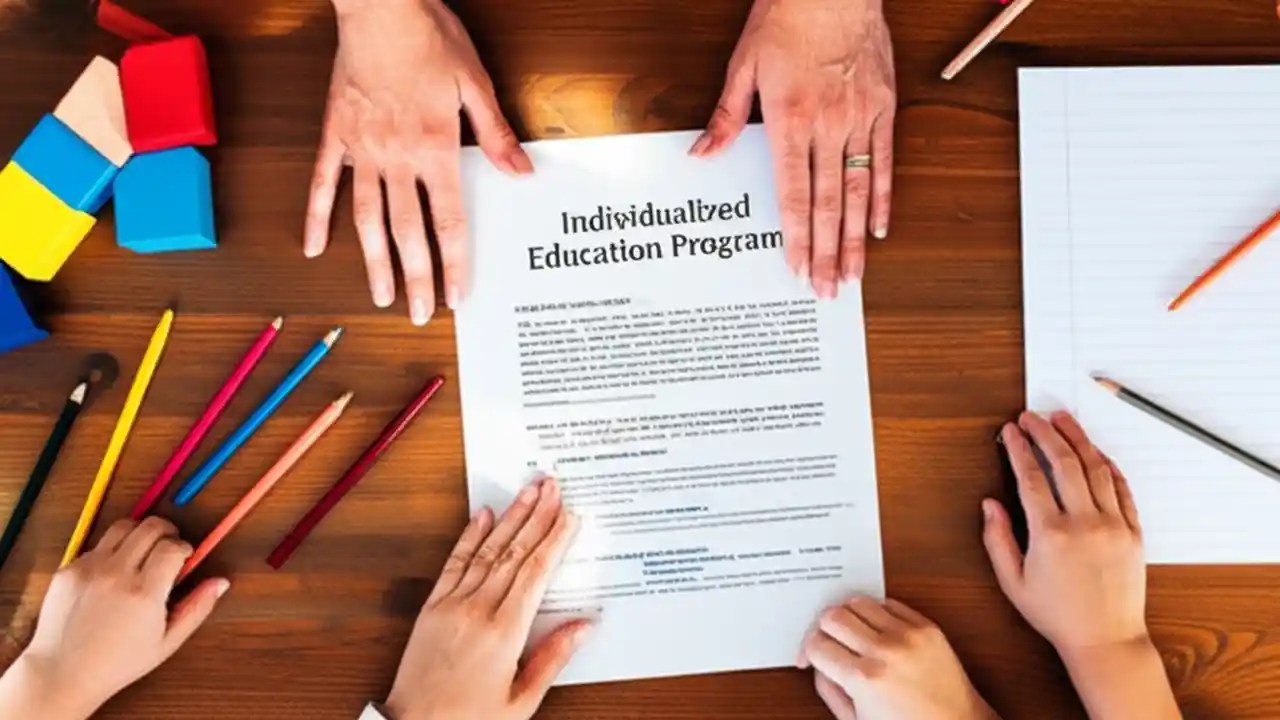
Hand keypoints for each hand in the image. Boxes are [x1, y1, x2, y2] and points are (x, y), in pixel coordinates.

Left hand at [0, 518, 227, 718]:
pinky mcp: (68, 570)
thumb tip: (220, 582)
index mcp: (144, 594)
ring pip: (123, 526)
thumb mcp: (167, 642)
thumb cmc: (117, 663)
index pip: (172, 546)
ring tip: (142, 550)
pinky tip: (113, 574)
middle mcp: (116, 575)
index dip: (184, 546)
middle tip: (168, 546)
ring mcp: (89, 569)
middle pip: (150, 527)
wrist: (63, 673)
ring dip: (139, 533)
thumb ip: (197, 608)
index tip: (184, 556)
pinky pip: (97, 546)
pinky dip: (111, 552)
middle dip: (167, 531)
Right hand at [306, 0, 531, 325]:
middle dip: (415, 278)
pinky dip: (317, 217)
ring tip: (379, 296)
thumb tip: (521, 173)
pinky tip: (313, 247)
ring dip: (373, 262)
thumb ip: (495, 134)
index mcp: (435, 147)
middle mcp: (396, 156)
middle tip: (420, 314)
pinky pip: (322, 183)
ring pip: (366, 218)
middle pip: (406, 232)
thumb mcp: (475, 82)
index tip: (457, 295)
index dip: (453, 263)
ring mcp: (361, 148)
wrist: (379, 3)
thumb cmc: (429, 36)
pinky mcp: (335, 133)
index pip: (447, 221)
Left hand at [384, 477, 591, 719]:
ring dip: (511, 518)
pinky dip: (470, 536)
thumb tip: (584, 625)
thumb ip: (553, 657)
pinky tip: (485, 516)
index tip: (569, 516)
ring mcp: (452, 605)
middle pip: (515, 553)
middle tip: (553, 486)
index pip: (536, 573)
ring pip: (488, 551)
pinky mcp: (433, 607)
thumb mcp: (521, 701)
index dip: (554, 540)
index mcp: (504, 633)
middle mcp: (478, 610)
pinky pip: (454, 563)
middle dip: (537, 516)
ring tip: (529, 490)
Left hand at [693, 0, 895, 295]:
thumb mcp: (743, 66)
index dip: (797, 238)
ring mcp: (860, 118)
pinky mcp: (882, 107)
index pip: (793, 195)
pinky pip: (885, 160)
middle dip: (827, 252)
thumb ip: (725, 118)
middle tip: (827, 290)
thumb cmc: (786, 17)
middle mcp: (828, 125)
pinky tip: (880, 227)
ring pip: (859, 190)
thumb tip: (701, 155)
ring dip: (856, 238)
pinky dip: (883, 196)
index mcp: (790, 120)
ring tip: (855, 274)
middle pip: (828, 204)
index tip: (798, 269)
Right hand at [800, 596, 996, 719]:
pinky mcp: (927, 627)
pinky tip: (876, 629)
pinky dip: (877, 612)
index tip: (813, 657)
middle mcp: (885, 651)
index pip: (817, 644)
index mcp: (864, 679)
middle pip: (832, 615)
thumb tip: (818, 664)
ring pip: (858, 601)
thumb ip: (830, 691)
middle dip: (823, 630)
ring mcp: (908, 635)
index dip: (809, 651)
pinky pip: (889, 602)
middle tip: (828, 643)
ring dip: (848, 616)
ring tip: (851, 633)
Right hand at [984, 411, 1147, 655]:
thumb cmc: (1055, 615)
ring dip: (1078, 439)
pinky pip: (1122, 489)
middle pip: (1064, 463)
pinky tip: (1095, 452)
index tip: (1011, 431)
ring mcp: (1113, 525)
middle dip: (1046, 433)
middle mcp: (1085, 523)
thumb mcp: (1013, 582)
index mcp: (1050, 534)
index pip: (1030, 477)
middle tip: (1032, 416)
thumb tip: (989, 503)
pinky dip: (1108, 465)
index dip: (1019, 449)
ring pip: (1096, 468)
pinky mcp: (1134, 532)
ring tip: (1063, 420)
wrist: (1105, 639)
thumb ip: (997, 539)